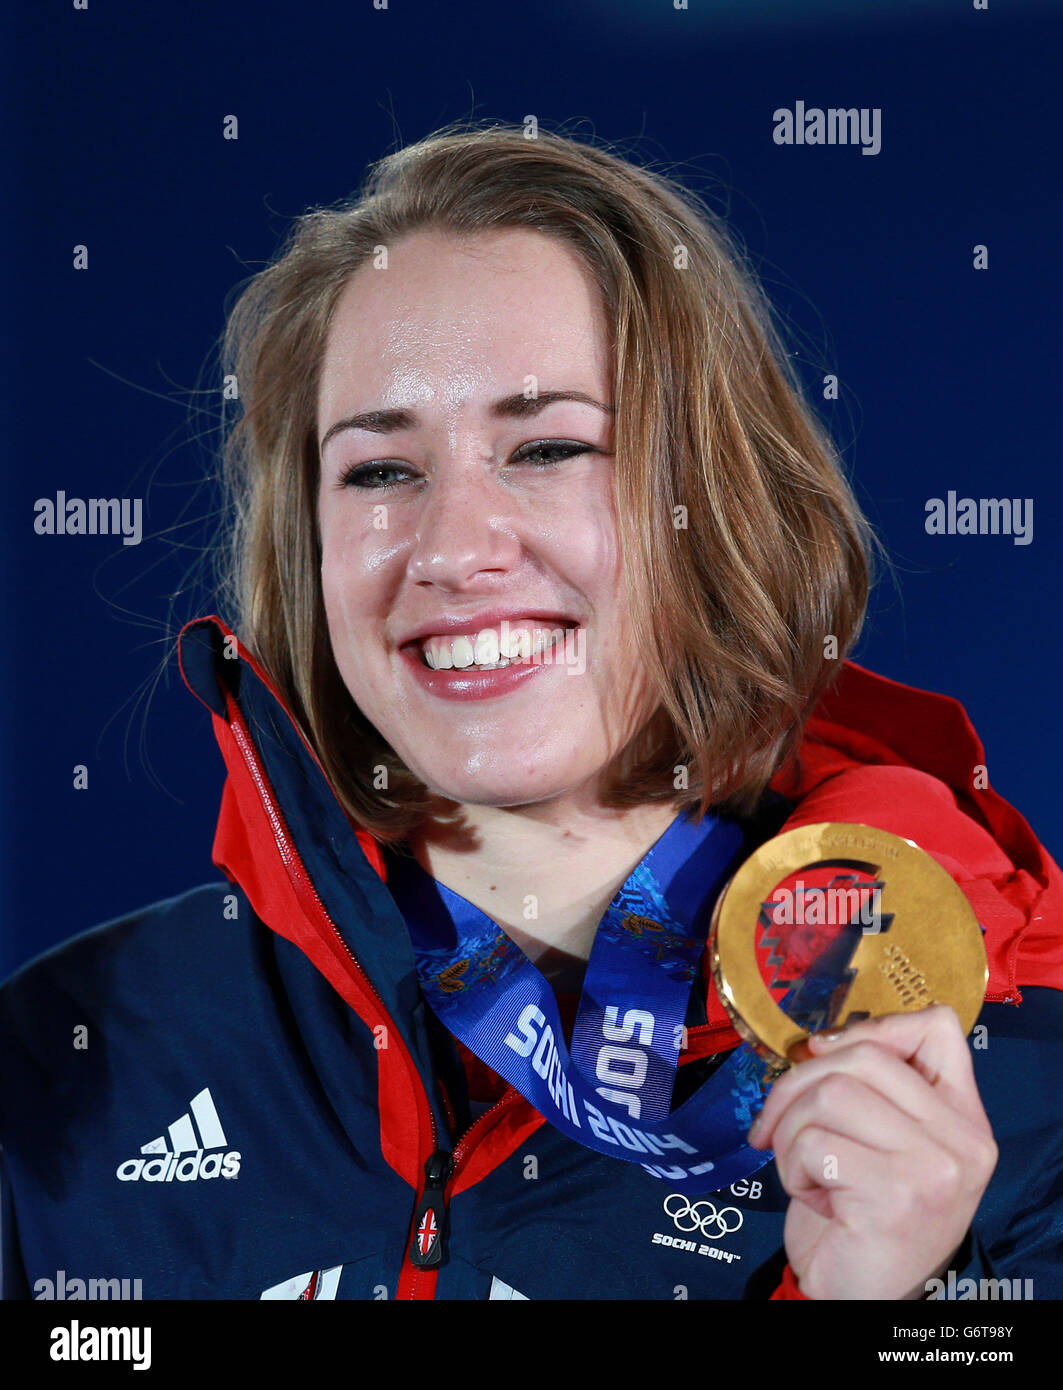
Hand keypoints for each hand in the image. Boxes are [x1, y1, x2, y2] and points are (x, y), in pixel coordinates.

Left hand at [748, 1004, 997, 1299]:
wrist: (863, 1294)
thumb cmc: (861, 1212)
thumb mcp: (883, 1142)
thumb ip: (873, 1089)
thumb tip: (819, 1042)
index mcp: (963, 1117)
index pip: (937, 1028)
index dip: (873, 1027)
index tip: (825, 1054)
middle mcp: (962, 1139)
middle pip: (864, 1056)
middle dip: (799, 1083)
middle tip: (778, 1124)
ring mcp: (934, 1167)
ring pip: (831, 1094)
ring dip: (792, 1131)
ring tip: (803, 1168)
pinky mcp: (896, 1195)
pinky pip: (814, 1143)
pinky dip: (793, 1167)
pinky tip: (813, 1197)